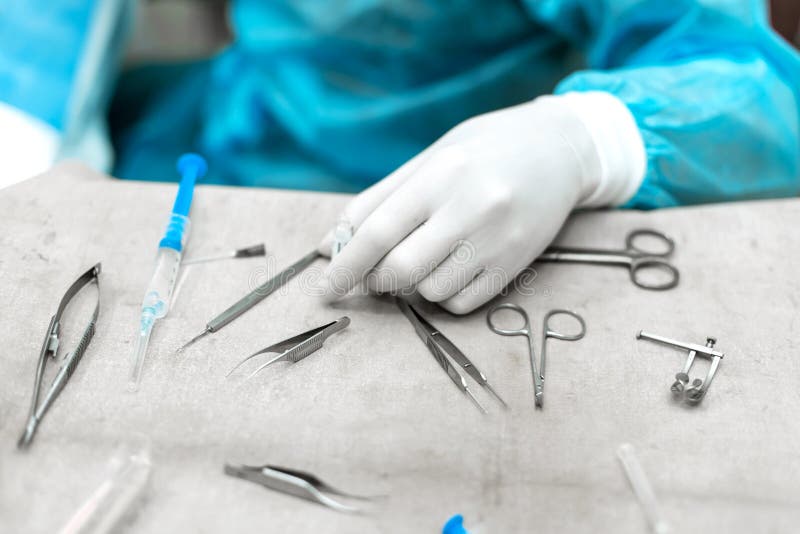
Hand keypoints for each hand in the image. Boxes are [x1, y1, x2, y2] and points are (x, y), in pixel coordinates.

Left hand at [316, 93, 639, 313]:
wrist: (559, 150)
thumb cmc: (483, 149)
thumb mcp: (427, 160)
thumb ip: (375, 202)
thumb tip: (328, 245)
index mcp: (441, 176)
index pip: (378, 232)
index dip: (345, 266)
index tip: (325, 288)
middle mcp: (471, 209)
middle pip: (401, 270)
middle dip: (376, 280)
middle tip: (374, 273)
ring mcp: (498, 241)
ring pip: (430, 291)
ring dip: (411, 286)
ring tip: (423, 258)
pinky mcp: (516, 265)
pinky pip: (461, 303)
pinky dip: (441, 295)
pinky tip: (449, 268)